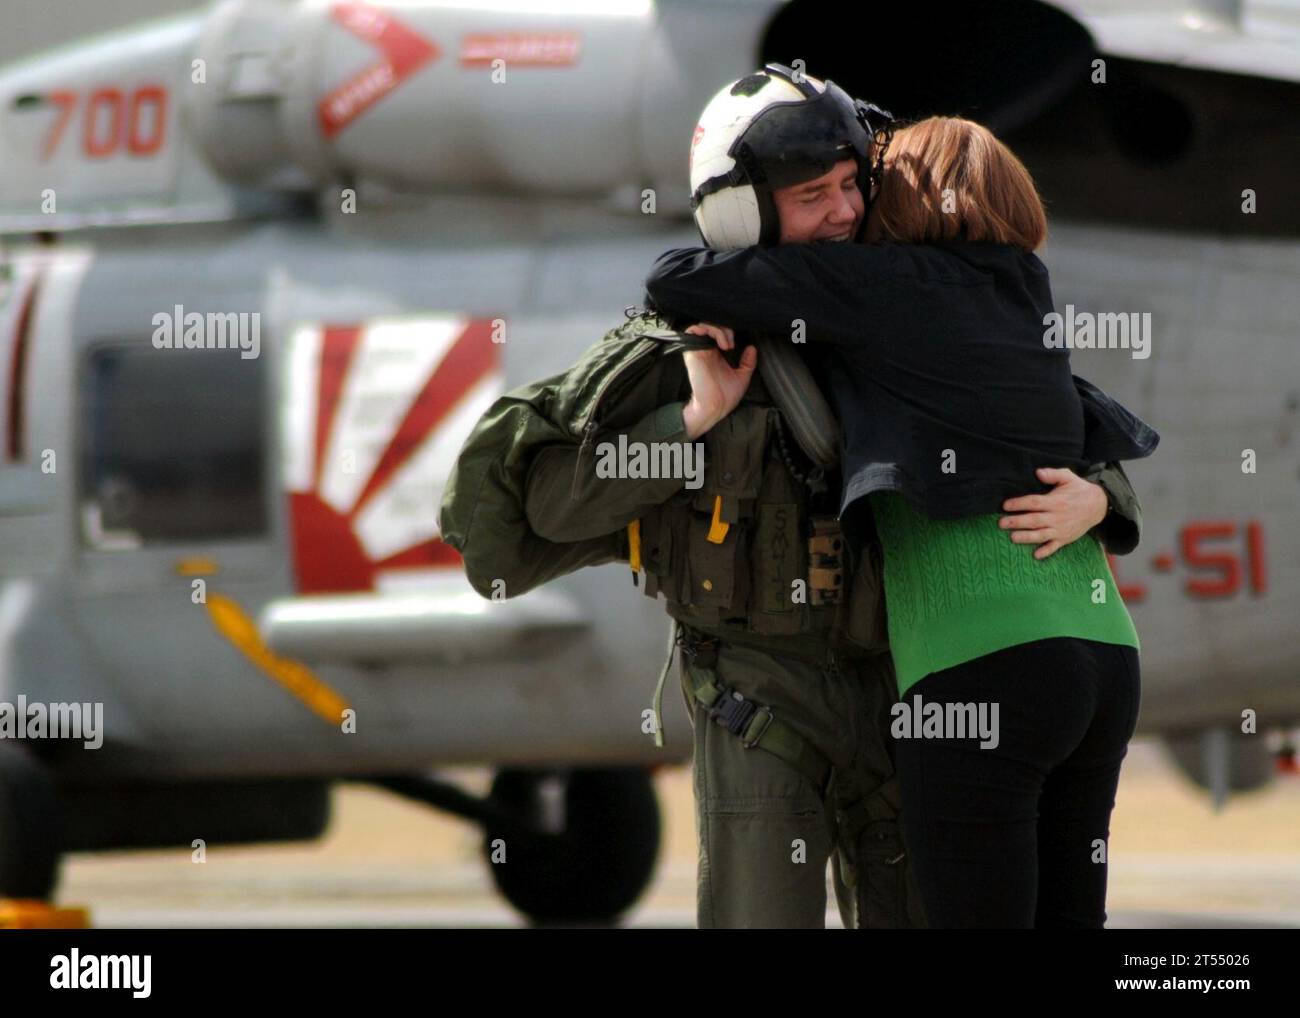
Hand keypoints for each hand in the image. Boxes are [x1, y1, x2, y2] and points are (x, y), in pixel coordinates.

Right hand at [680, 323, 755, 438]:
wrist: (714, 408)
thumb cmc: (725, 397)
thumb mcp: (742, 377)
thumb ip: (747, 362)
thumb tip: (752, 348)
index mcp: (716, 355)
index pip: (719, 332)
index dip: (729, 332)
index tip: (738, 344)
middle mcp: (706, 350)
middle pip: (712, 325)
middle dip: (725, 328)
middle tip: (733, 342)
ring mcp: (699, 350)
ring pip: (703, 324)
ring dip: (718, 329)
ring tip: (727, 343)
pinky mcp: (693, 352)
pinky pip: (693, 330)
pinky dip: (708, 330)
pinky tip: (721, 344)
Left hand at [999, 466, 1108, 559]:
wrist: (1098, 505)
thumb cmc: (1078, 490)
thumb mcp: (1068, 477)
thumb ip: (1053, 474)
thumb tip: (1038, 472)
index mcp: (1056, 501)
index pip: (1034, 502)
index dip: (1019, 504)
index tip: (1005, 505)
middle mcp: (1057, 516)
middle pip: (1034, 520)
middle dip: (1017, 522)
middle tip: (1001, 523)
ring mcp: (1061, 529)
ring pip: (1041, 535)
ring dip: (1027, 537)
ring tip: (1012, 538)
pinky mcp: (1065, 538)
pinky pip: (1055, 547)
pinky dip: (1046, 551)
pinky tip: (1036, 555)